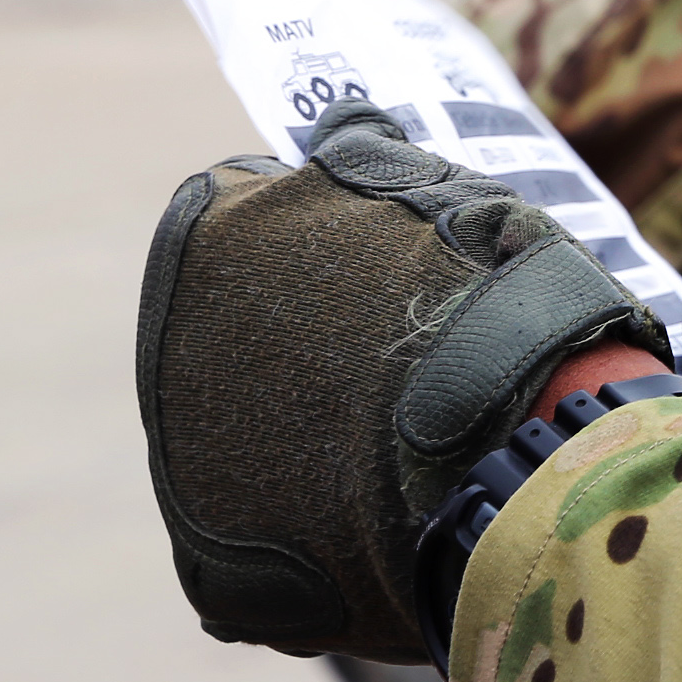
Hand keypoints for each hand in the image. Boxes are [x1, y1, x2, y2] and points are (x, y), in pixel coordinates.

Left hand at [135, 101, 645, 660]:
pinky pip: (264, 529)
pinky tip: (384, 511)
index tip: (377, 271)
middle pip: (235, 330)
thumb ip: (367, 155)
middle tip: (396, 362)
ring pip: (248, 431)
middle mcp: (170, 339)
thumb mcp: (437, 189)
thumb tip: (336, 121)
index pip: (238, 221)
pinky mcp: (207, 560)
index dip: (316, 245)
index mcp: (212, 234)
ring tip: (403, 441)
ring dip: (305, 430)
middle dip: (303, 341)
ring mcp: (180, 457)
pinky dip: (310, 524)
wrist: (511, 452)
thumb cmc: (489, 300)